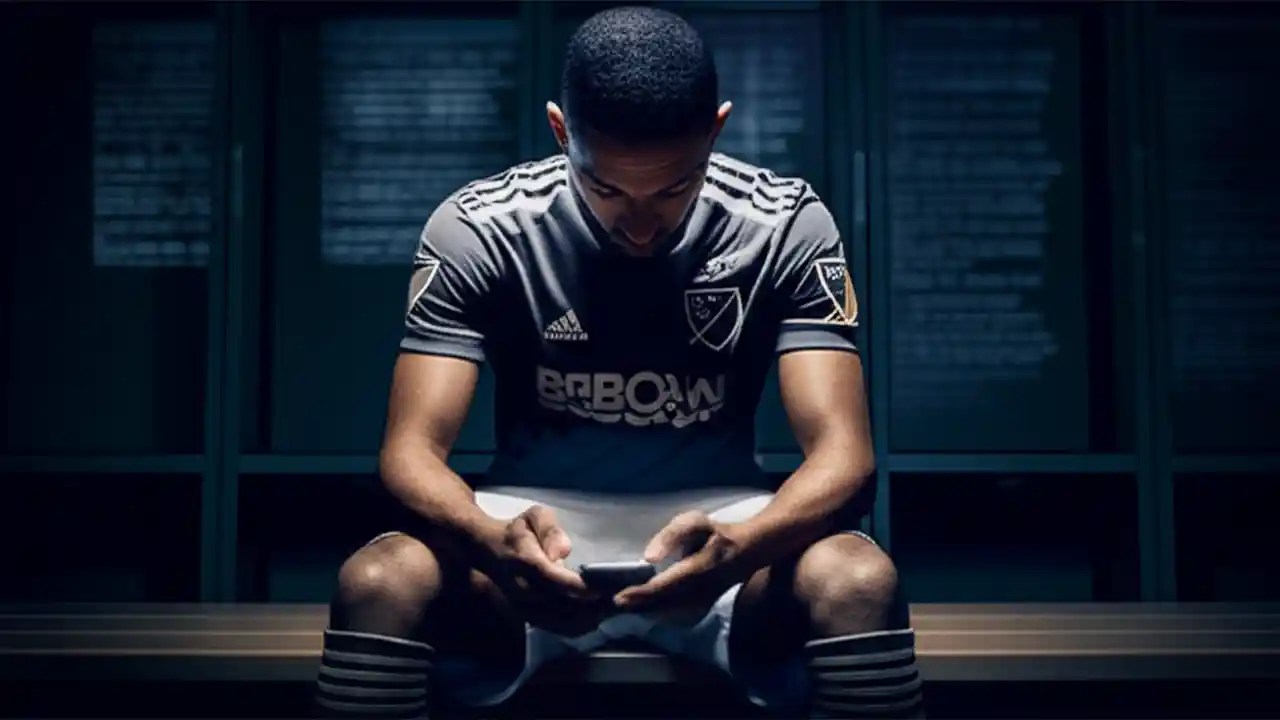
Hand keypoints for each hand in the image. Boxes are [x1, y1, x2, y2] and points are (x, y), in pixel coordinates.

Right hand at [484, 506, 611, 635]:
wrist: (488, 551)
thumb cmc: (518, 530)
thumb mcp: (533, 516)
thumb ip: (549, 529)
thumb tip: (562, 552)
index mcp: (522, 560)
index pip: (549, 577)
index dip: (575, 586)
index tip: (600, 589)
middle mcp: (521, 588)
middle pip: (557, 605)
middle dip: (588, 606)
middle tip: (616, 599)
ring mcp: (523, 607)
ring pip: (558, 622)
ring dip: (587, 618)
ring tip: (611, 608)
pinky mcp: (528, 618)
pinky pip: (556, 628)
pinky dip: (578, 626)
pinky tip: (597, 616)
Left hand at [613, 511, 749, 620]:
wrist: (748, 550)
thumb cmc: (717, 533)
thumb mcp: (695, 522)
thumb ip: (671, 536)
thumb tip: (648, 557)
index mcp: (697, 569)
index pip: (663, 587)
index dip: (640, 594)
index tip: (618, 597)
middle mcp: (699, 591)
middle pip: (661, 604)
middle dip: (635, 606)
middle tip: (610, 605)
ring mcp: (701, 603)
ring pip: (666, 613)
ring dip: (643, 611)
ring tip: (621, 607)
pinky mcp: (701, 607)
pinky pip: (674, 614)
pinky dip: (655, 611)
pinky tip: (640, 607)